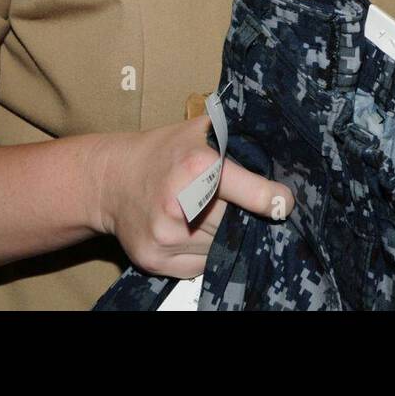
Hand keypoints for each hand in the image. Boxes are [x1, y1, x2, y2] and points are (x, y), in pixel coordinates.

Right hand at [86, 115, 294, 279]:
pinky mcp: (155, 260)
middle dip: (243, 214)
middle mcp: (180, 205)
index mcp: (197, 167)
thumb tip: (279, 142)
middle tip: (234, 201)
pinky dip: (203, 252)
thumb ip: (235, 135)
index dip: (274, 199)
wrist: (110, 180)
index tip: (284, 202)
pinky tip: (192, 230)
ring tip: (208, 212)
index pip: (253, 193)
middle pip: (237, 222)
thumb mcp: (199, 130)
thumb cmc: (162, 151)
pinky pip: (200, 266)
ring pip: (220, 247)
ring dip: (224, 234)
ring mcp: (166, 236)